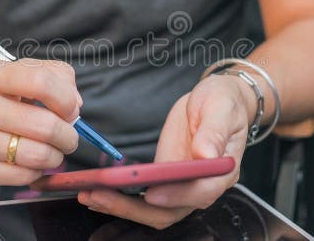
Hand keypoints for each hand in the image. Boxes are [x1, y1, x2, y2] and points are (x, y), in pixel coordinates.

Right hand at [0, 59, 81, 186]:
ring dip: (56, 156)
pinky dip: (37, 170)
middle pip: (46, 126)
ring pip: (39, 155)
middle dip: (68, 135)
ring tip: (52, 150)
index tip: (70, 110)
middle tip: (68, 136)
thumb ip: (52, 76)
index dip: (66, 99)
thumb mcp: (11, 74)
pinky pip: (24, 176)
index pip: (41, 82)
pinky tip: (30, 160)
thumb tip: (75, 105)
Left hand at [78, 75, 250, 228]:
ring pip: (153, 210)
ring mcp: (183, 187)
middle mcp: (203, 186)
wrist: (218, 101)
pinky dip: (120, 198)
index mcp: (221, 171)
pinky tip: (98, 190)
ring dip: (120, 207)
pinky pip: (143, 199)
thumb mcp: (221, 108)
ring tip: (90, 194)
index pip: (200, 193)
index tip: (150, 192)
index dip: (175, 196)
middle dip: (134, 209)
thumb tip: (206, 155)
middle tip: (101, 195)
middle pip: (170, 211)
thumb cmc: (223, 103)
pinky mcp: (166, 181)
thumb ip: (214, 132)